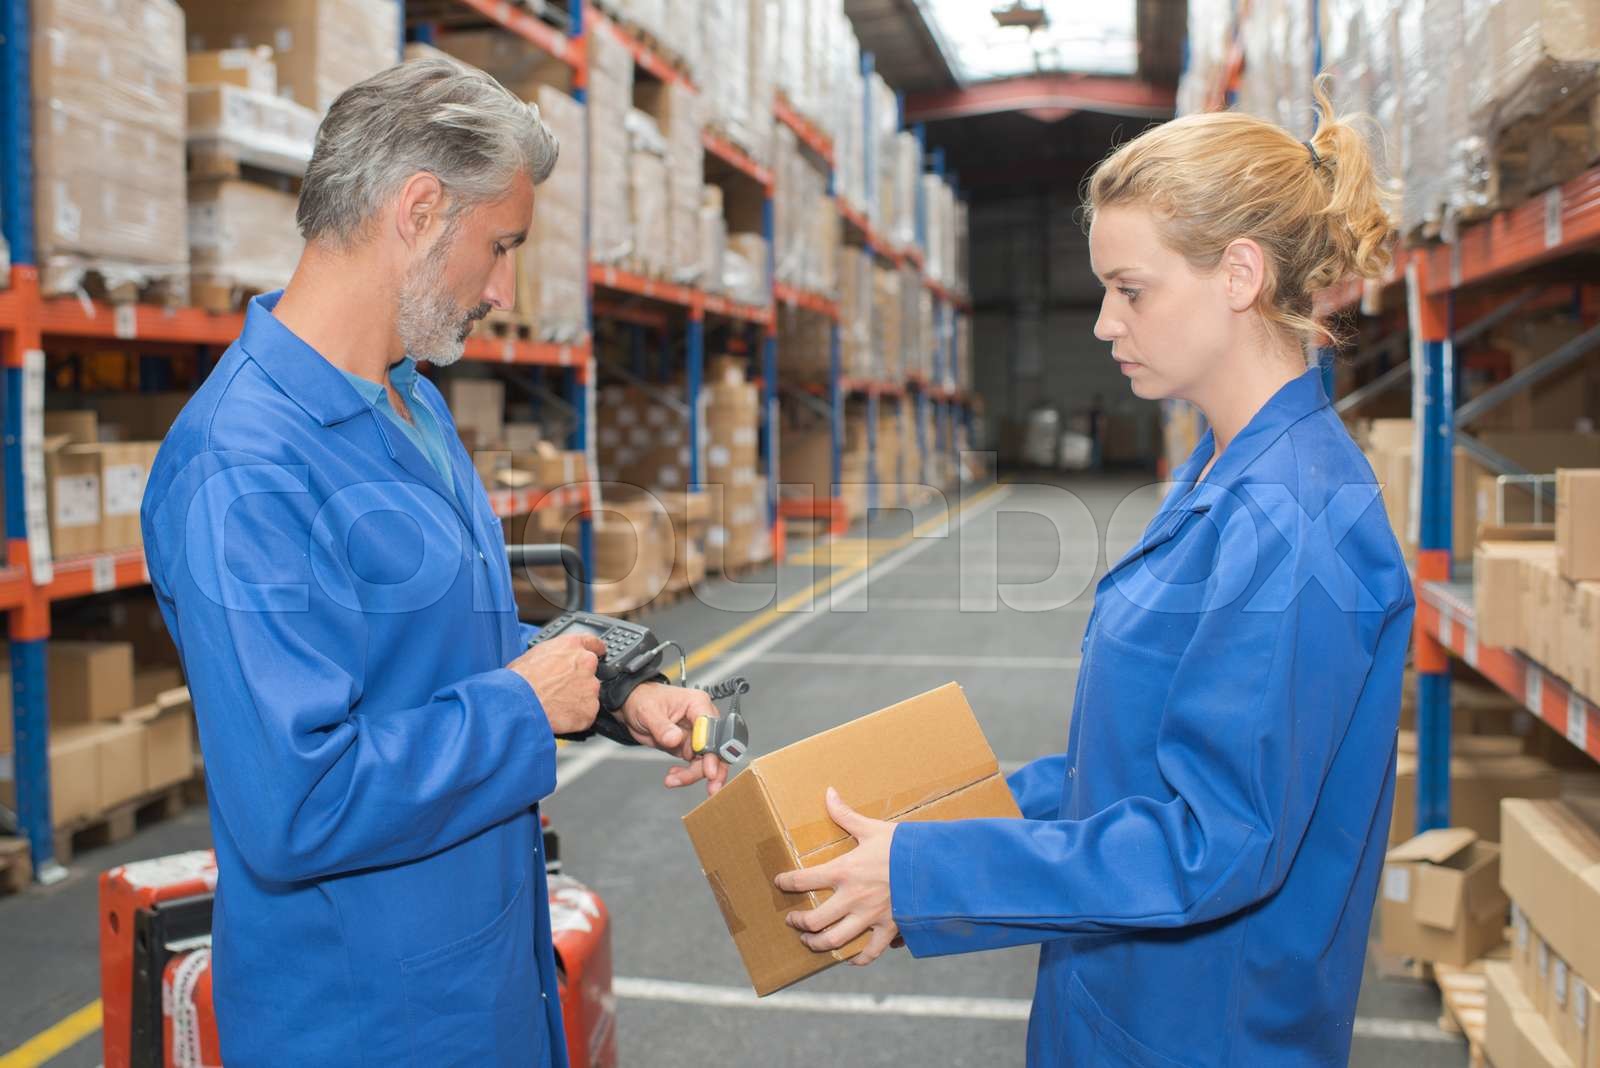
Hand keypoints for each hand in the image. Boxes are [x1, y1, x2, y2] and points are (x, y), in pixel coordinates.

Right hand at [510, 634, 604, 734]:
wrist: (519, 703)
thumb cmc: (519, 680)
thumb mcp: (533, 655)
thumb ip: (552, 655)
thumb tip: (551, 661)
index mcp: (571, 645)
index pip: (593, 643)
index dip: (595, 649)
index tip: (598, 653)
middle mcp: (586, 663)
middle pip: (590, 672)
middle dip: (579, 680)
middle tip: (561, 689)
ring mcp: (590, 687)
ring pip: (589, 693)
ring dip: (577, 699)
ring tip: (556, 704)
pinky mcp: (590, 709)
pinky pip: (587, 713)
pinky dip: (577, 716)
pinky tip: (560, 716)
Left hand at [619, 683, 728, 795]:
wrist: (632, 707)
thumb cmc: (643, 700)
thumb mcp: (648, 712)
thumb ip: (662, 727)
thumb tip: (675, 739)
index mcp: (697, 704)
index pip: (712, 728)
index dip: (713, 750)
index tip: (710, 768)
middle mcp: (702, 720)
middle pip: (716, 747)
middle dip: (714, 769)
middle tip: (712, 787)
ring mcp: (697, 735)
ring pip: (706, 761)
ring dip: (694, 775)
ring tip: (674, 780)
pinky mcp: (689, 747)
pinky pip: (695, 765)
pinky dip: (686, 775)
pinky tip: (673, 777)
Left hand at [774, 788, 898, 965]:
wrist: (936, 866)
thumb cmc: (903, 846)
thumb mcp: (872, 828)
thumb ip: (846, 815)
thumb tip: (828, 793)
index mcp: (844, 871)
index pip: (802, 880)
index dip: (786, 882)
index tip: (781, 882)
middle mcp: (852, 898)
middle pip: (814, 920)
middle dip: (799, 922)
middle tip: (793, 920)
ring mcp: (870, 917)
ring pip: (834, 941)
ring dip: (817, 944)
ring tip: (810, 941)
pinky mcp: (888, 929)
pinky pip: (869, 952)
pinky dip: (857, 958)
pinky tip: (850, 958)